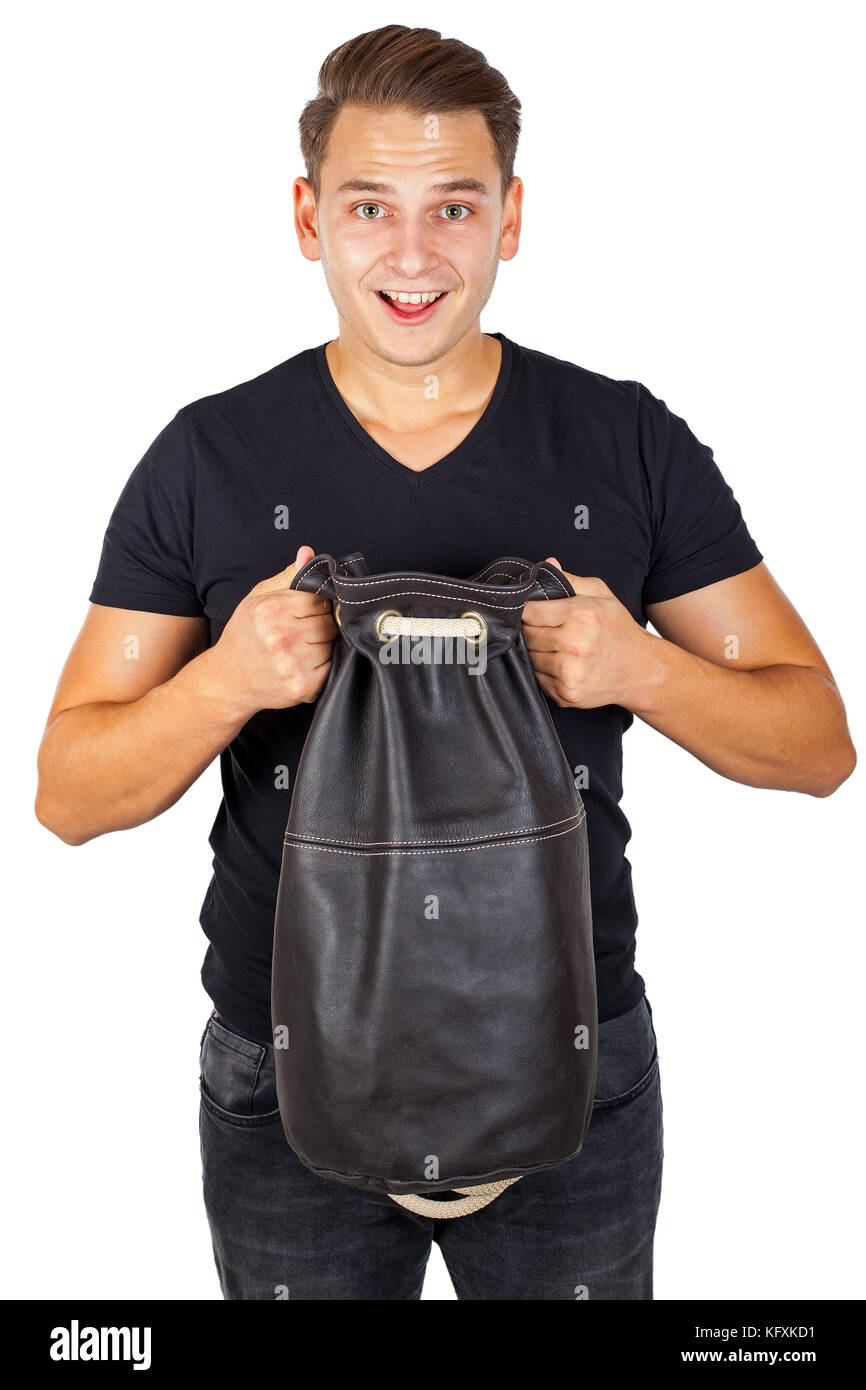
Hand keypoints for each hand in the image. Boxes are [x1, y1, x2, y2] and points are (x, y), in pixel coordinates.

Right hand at [204, 545, 337, 719]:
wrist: (227, 681)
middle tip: (299, 632)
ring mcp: (293, 664)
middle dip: (319, 625)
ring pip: (331, 645)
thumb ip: (287, 576)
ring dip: (321, 646)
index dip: (315, 605)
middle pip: (329, 622)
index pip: (319, 599)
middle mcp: (281, 637)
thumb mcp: (257, 599)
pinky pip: (330, 667)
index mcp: (271, 610)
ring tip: (297, 649)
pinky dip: (320, 666)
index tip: (303, 612)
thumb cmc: (243, 636)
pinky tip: (299, 664)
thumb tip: (308, 553)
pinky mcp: (303, 687)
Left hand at [522, 557, 659, 709]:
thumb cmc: (619, 629)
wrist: (642, 670)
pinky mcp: (566, 693)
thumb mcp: (602, 595)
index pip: (529, 611)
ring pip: (529, 658)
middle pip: (527, 635)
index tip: (533, 611)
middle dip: (532, 630)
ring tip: (557, 646)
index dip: (527, 610)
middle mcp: (575, 645)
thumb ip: (571, 579)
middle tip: (548, 629)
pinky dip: (543, 671)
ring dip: (536, 651)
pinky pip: (537, 678)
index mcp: (581, 615)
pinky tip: (562, 663)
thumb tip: (548, 564)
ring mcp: (569, 672)